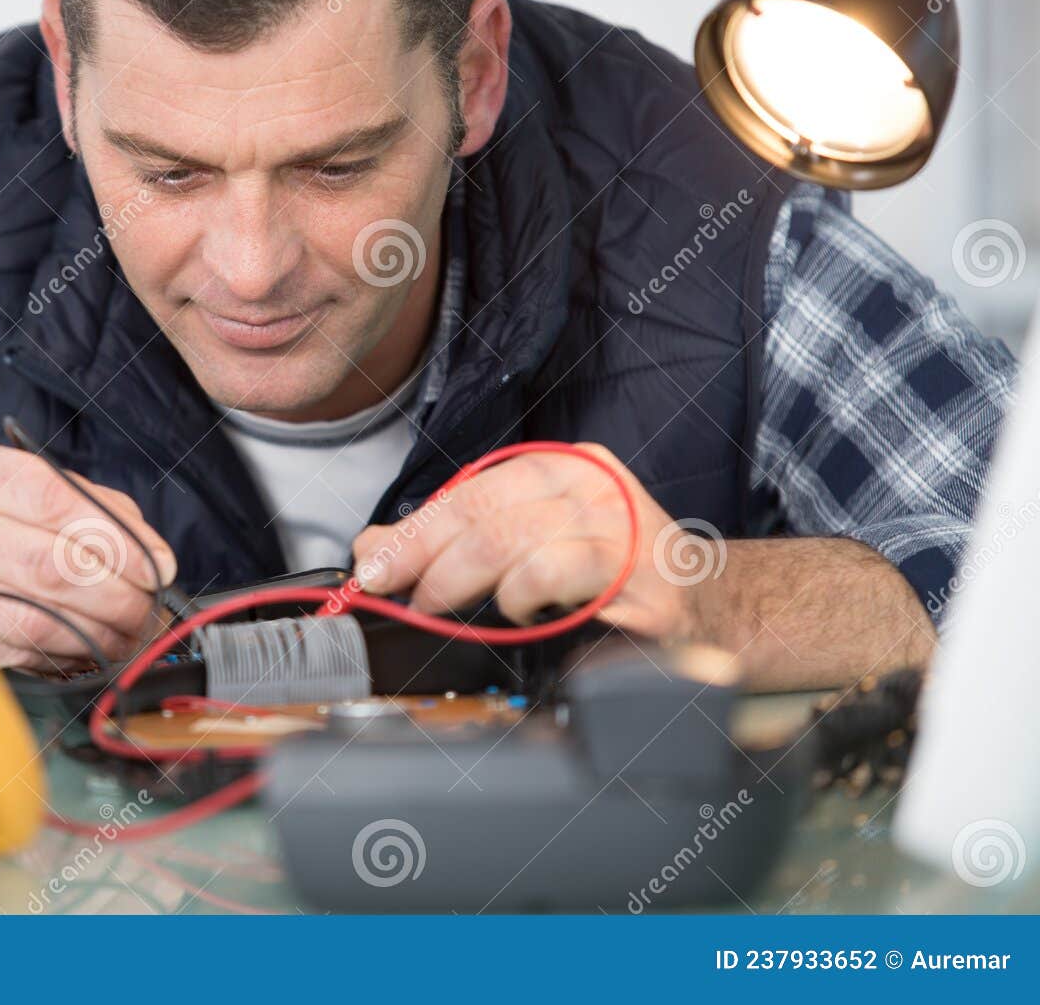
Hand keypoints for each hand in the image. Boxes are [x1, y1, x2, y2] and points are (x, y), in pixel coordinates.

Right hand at [0, 438, 176, 671]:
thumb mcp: (31, 483)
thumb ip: (98, 509)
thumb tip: (156, 561)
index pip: (51, 501)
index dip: (115, 538)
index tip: (157, 566)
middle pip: (47, 565)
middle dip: (117, 593)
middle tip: (149, 605)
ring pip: (37, 620)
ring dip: (100, 633)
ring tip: (131, 632)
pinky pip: (21, 653)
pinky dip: (69, 655)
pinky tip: (92, 647)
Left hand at [350, 443, 702, 642]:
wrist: (711, 612)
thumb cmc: (612, 581)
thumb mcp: (528, 548)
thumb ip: (455, 543)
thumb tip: (376, 548)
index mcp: (564, 469)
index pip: (470, 488)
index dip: (413, 529)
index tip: (372, 565)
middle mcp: (594, 487)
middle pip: (483, 508)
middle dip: (424, 554)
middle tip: (398, 592)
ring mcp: (621, 527)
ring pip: (512, 536)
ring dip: (462, 578)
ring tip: (445, 607)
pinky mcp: (639, 579)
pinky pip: (557, 570)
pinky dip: (522, 595)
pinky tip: (520, 613)